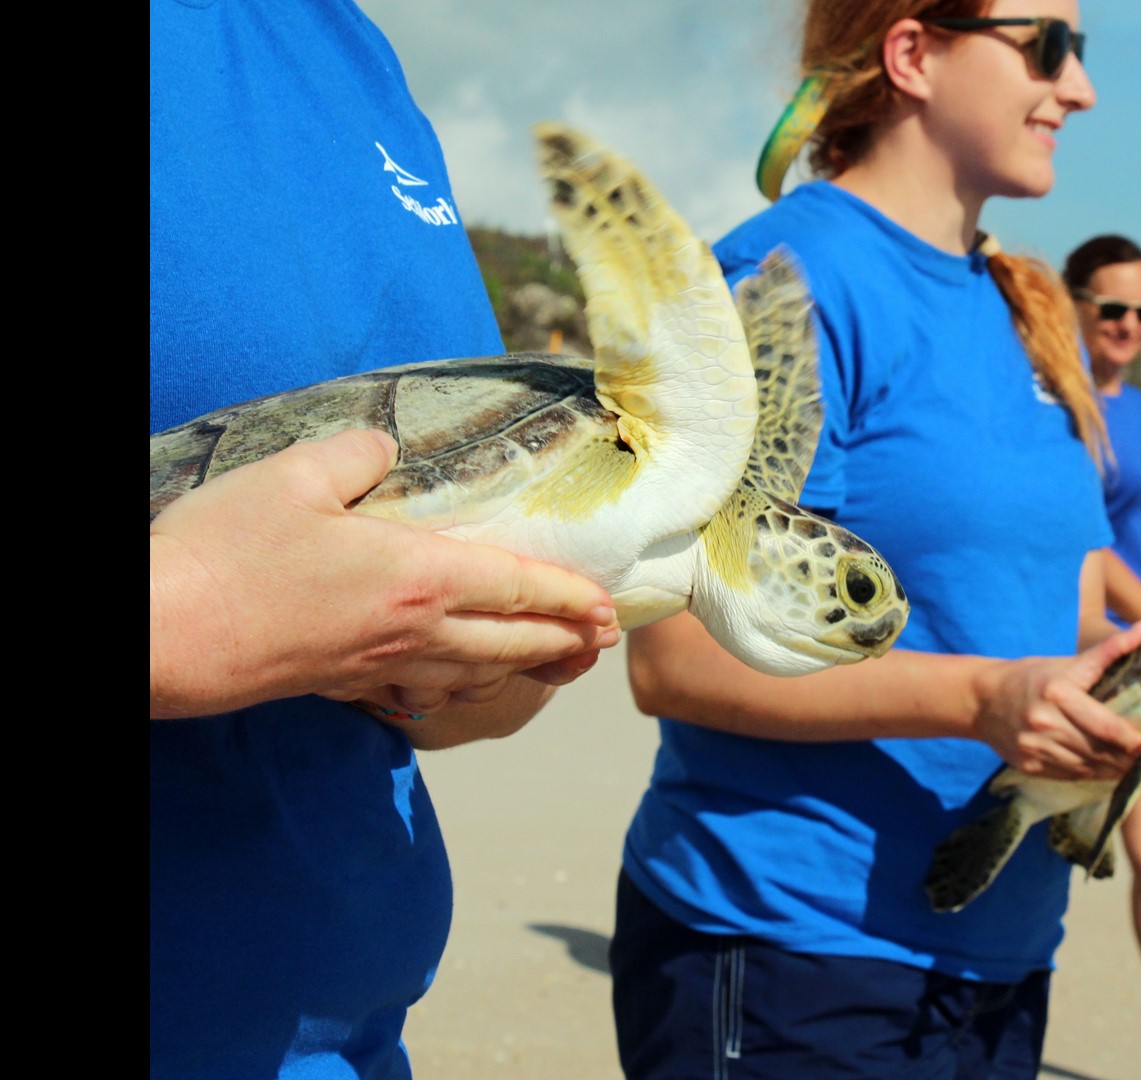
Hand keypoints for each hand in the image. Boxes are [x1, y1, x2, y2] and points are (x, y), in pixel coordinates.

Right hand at [150, 429, 620, 718]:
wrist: (161, 637)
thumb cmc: (225, 555)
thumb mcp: (294, 476)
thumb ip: (356, 454)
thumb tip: (384, 446)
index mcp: (419, 578)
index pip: (519, 588)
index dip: (568, 598)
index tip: (606, 608)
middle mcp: (414, 632)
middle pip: (512, 644)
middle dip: (564, 644)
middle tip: (601, 644)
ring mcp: (378, 667)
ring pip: (473, 674)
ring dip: (523, 670)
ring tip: (555, 666)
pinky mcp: (341, 685)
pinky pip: (423, 690)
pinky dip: (460, 685)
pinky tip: (459, 680)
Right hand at [971, 621, 1140, 779]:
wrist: (982, 699)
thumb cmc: (1033, 675)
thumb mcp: (1068, 661)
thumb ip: (1109, 649)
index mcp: (1057, 692)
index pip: (1102, 724)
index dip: (1128, 738)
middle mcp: (1044, 722)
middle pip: (1097, 749)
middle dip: (1126, 758)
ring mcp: (1035, 747)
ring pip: (1085, 767)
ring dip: (1112, 770)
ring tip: (1133, 768)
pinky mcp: (1029, 765)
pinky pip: (1069, 774)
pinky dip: (1090, 774)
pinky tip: (1105, 771)